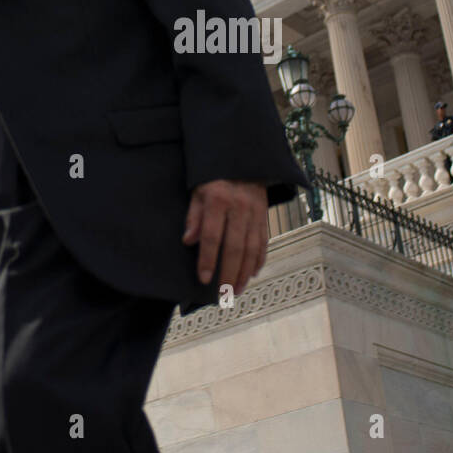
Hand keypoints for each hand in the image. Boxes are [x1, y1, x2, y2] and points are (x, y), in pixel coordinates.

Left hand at [182, 179, 268, 294]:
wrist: (242, 159)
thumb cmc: (214, 178)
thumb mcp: (198, 191)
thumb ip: (194, 216)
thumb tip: (188, 241)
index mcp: (218, 200)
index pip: (212, 236)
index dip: (207, 259)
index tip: (203, 278)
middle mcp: (239, 207)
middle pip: (234, 247)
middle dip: (229, 273)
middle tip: (223, 293)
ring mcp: (255, 212)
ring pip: (252, 248)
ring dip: (245, 272)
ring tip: (237, 290)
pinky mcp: (264, 215)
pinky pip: (263, 241)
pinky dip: (259, 260)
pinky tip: (252, 274)